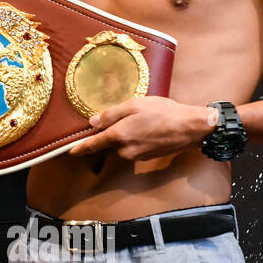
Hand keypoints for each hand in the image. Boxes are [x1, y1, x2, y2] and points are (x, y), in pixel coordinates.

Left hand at [66, 97, 210, 161]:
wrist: (191, 128)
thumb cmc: (163, 113)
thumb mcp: (134, 105)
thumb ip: (111, 114)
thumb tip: (93, 122)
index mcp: (119, 136)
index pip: (94, 144)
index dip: (81, 148)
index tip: (71, 151)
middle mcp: (126, 150)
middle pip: (109, 143)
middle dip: (112, 132)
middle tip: (128, 116)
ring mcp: (137, 156)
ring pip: (122, 145)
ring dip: (126, 135)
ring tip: (143, 120)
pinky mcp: (147, 157)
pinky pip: (134, 148)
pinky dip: (136, 139)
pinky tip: (149, 128)